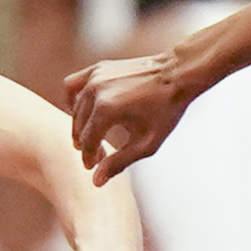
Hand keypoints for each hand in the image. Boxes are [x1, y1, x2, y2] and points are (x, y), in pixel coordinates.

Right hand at [64, 54, 190, 184]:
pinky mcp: (97, 69)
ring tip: (92, 135)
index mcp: (106, 109)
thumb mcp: (147, 142)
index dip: (89, 157)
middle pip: (79, 127)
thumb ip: (119, 162)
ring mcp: (94, 77)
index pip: (87, 141)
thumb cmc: (166, 108)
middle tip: (97, 155)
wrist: (178, 73)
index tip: (93, 166)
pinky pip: (72, 86)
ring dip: (80, 126)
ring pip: (75, 110)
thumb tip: (96, 181)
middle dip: (85, 144)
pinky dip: (73, 100)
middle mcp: (95, 91)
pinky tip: (84, 110)